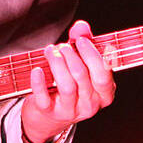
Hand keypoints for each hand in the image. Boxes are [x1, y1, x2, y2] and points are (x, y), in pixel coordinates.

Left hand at [21, 20, 115, 142]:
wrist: (50, 115)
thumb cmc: (71, 84)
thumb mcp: (81, 64)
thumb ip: (84, 42)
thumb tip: (81, 27)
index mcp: (104, 93)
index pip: (103, 74)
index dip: (92, 54)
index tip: (80, 40)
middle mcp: (90, 105)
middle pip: (82, 76)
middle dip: (70, 55)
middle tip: (61, 46)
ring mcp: (70, 111)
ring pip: (66, 85)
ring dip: (56, 63)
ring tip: (50, 52)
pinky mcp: (50, 113)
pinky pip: (44, 98)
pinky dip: (39, 82)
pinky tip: (37, 69)